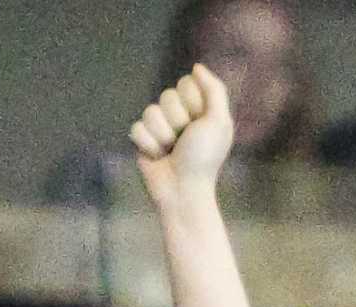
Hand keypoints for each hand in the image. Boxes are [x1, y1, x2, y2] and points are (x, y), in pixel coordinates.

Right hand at [132, 64, 235, 203]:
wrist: (183, 189)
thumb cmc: (204, 159)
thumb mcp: (219, 122)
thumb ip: (214, 90)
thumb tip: (197, 67)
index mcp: (199, 109)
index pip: (186, 83)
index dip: (192, 102)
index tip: (200, 123)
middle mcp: (179, 114)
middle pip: (167, 96)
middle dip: (177, 121)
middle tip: (185, 141)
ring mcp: (159, 127)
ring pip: (150, 112)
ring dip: (163, 135)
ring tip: (171, 151)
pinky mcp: (143, 140)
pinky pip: (137, 128)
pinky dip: (149, 145)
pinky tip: (157, 156)